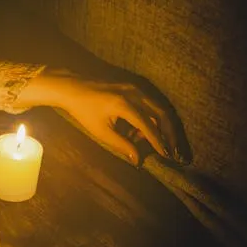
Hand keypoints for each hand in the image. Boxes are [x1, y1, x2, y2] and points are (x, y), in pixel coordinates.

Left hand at [25, 70, 187, 165]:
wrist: (73, 88)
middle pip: (161, 114)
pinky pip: (149, 102)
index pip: (148, 126)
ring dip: (160, 126)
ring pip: (157, 108)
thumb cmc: (83, 111)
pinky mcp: (133, 86)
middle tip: (174, 150)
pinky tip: (143, 131)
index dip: (158, 142)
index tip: (166, 155)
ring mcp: (134, 87)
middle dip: (169, 133)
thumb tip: (138, 160)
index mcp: (124, 105)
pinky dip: (151, 117)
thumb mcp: (101, 131)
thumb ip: (121, 144)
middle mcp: (134, 93)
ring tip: (158, 143)